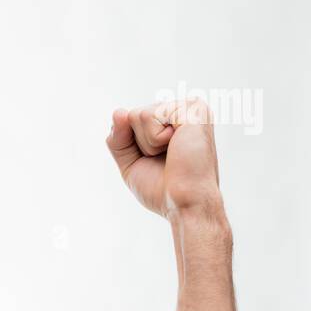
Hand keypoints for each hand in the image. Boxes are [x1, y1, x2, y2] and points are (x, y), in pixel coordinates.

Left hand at [107, 99, 222, 217]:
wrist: (183, 203)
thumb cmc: (162, 188)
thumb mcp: (130, 162)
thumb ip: (118, 138)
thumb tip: (119, 111)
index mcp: (172, 121)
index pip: (130, 121)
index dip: (133, 146)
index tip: (157, 160)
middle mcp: (182, 110)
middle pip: (132, 115)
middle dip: (139, 144)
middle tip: (166, 158)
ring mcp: (189, 107)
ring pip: (138, 114)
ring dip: (148, 143)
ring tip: (172, 153)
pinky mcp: (191, 109)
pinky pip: (149, 115)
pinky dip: (154, 138)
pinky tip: (177, 145)